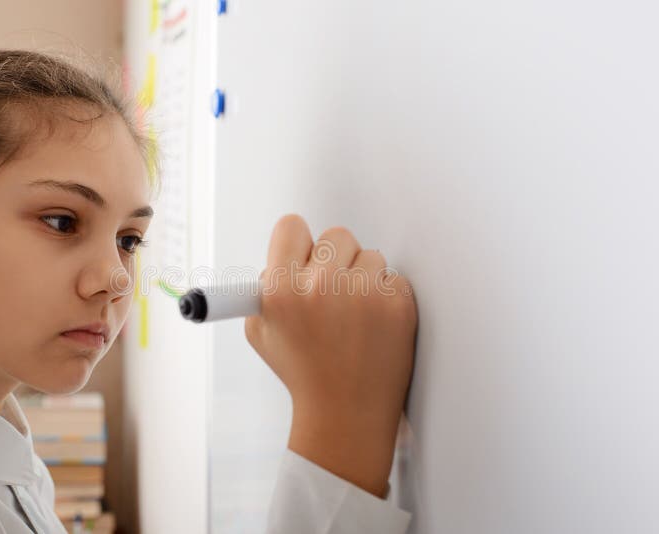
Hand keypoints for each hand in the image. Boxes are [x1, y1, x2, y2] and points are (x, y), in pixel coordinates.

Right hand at [245, 214, 417, 497]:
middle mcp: (321, 287)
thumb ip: (265, 287)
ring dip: (363, 278)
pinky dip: (386, 296)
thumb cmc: (304, 373)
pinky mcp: (397, 305)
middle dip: (335, 259)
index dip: (298, 243)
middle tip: (333, 291)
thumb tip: (282, 256)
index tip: (305, 256)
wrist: (345, 413)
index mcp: (281, 291)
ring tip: (354, 316)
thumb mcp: (261, 332)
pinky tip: (374, 325)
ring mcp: (363, 295)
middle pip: (336, 235)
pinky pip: (393, 277)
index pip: (291, 227)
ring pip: (369, 255)